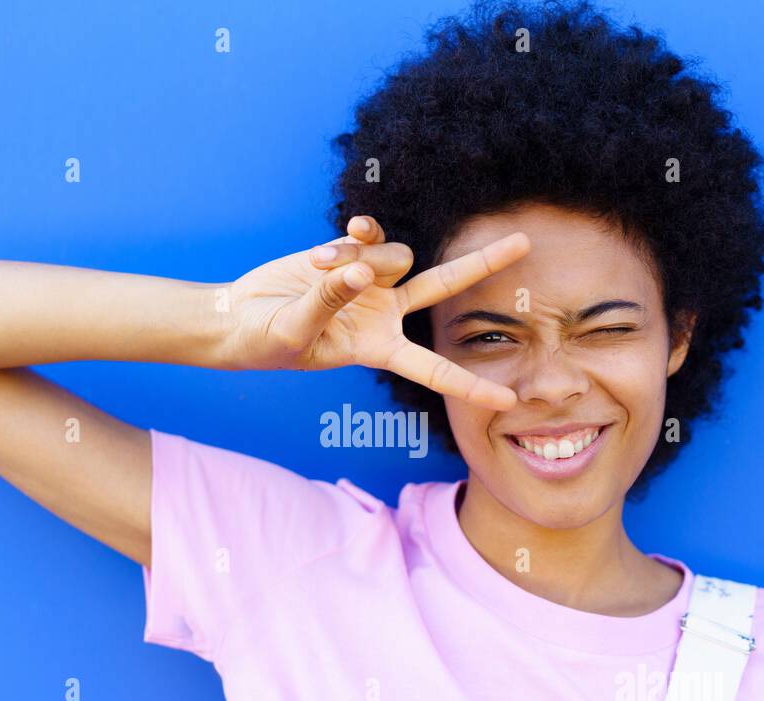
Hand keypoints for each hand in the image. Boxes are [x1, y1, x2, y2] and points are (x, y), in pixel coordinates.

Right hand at [226, 215, 529, 410]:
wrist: (238, 317)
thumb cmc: (265, 341)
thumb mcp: (296, 331)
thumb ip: (329, 300)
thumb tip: (360, 271)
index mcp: (377, 348)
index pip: (433, 369)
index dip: (470, 386)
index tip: (508, 402)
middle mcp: (384, 313)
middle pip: (444, 286)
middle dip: (483, 262)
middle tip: (525, 243)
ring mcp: (370, 282)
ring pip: (395, 255)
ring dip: (363, 256)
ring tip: (319, 267)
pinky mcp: (349, 254)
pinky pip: (370, 235)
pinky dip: (357, 235)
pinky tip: (336, 240)